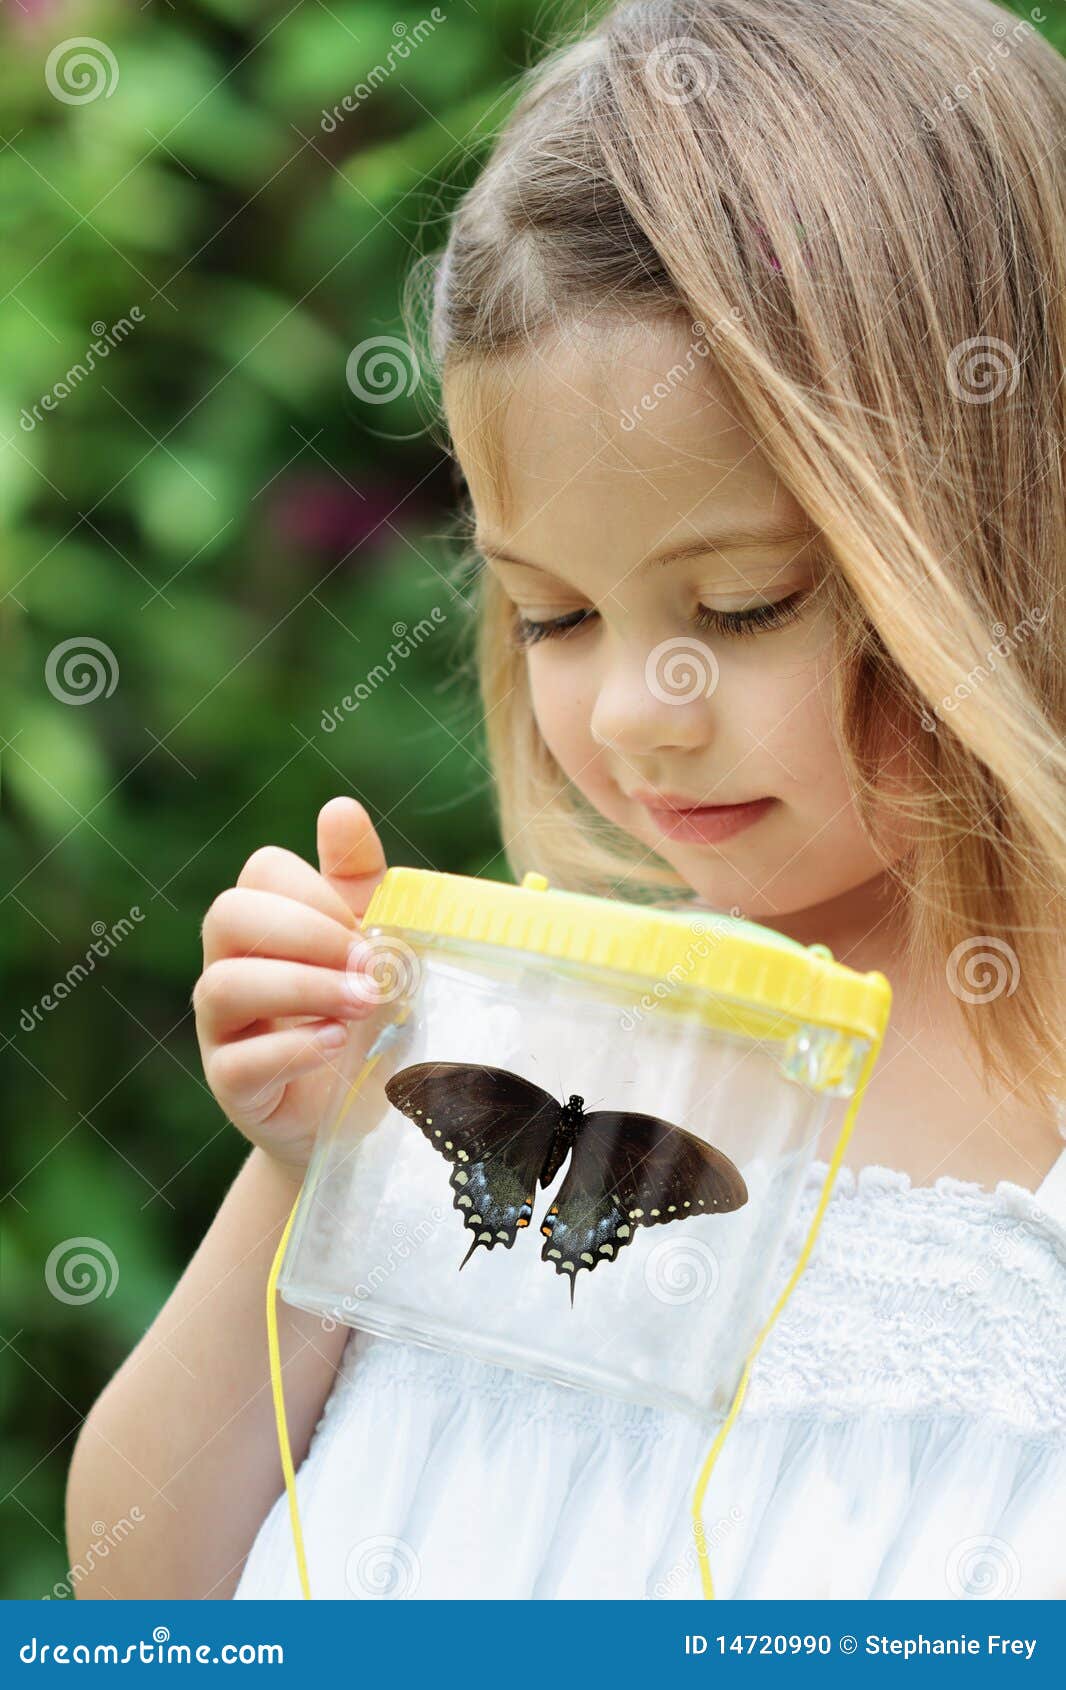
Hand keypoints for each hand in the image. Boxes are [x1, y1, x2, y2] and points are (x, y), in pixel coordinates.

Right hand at [193, 797, 388, 1178]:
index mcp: (269, 924)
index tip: (365, 925)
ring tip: (363, 1002)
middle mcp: (233, 966)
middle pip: (229, 915)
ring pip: (225, 984)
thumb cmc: (368, 1018)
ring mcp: (224, 1029)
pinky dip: (291, 1046)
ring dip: (302, 987)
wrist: (362, 1114)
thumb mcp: (376, 946)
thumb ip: (361, 882)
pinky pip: (238, 1059)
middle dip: (303, 931)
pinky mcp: (233, 1086)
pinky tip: (335, 1043)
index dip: (313, 889)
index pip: (263, 872)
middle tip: (366, 963)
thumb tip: (338, 807)